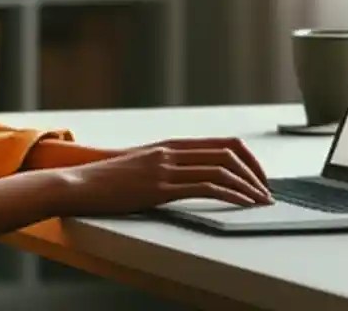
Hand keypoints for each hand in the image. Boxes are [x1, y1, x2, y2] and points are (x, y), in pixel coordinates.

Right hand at [56, 138, 272, 215]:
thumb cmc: (110, 180)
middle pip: (229, 153)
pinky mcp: (160, 187)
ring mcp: (166, 167)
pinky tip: (241, 204)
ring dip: (247, 186)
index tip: (259, 177)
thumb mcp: (144, 166)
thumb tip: (192, 177)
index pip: (224, 143)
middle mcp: (173, 151)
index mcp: (172, 144)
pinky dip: (230, 194)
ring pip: (221, 169)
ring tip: (260, 202)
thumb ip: (168, 166)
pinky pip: (205, 187)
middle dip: (255, 173)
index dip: (249, 159)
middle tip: (267, 192)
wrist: (81, 183)